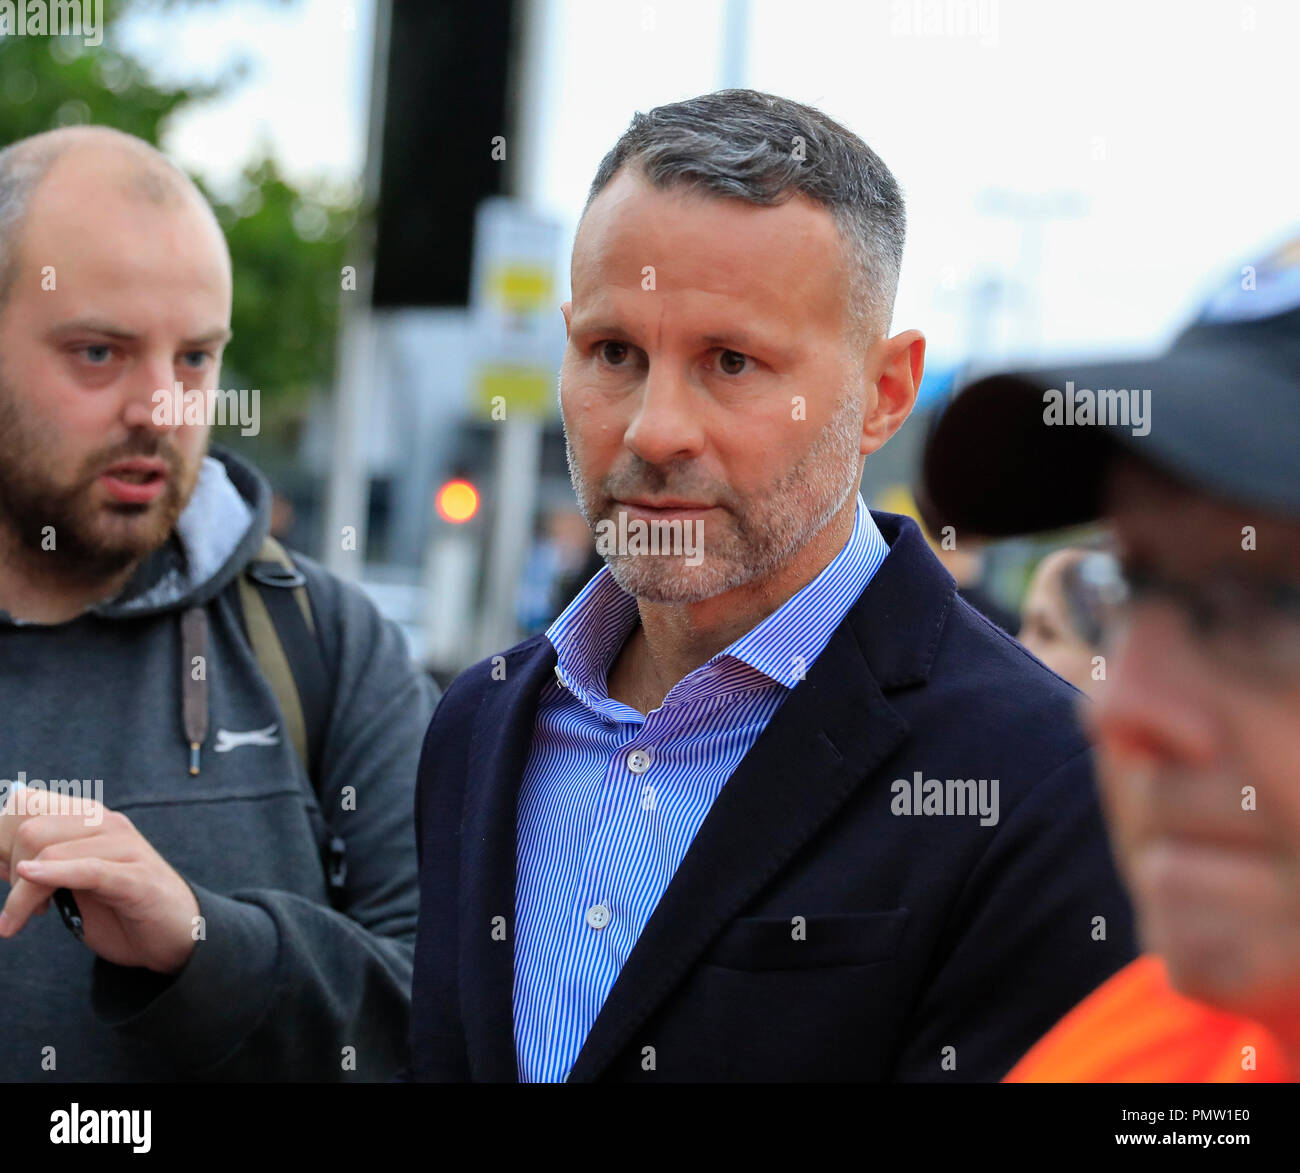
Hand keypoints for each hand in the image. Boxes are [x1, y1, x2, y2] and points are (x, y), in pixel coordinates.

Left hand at [0, 787, 199, 973]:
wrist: (175, 935)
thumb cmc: (119, 909)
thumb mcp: (72, 883)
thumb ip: (42, 865)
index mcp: (89, 818)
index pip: (27, 805)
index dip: (1, 840)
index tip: (2, 876)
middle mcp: (106, 823)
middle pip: (31, 829)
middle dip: (7, 868)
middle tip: (15, 908)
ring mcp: (125, 847)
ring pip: (50, 852)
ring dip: (22, 896)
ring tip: (20, 922)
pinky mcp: (136, 878)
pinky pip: (88, 870)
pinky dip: (53, 875)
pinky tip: (30, 879)